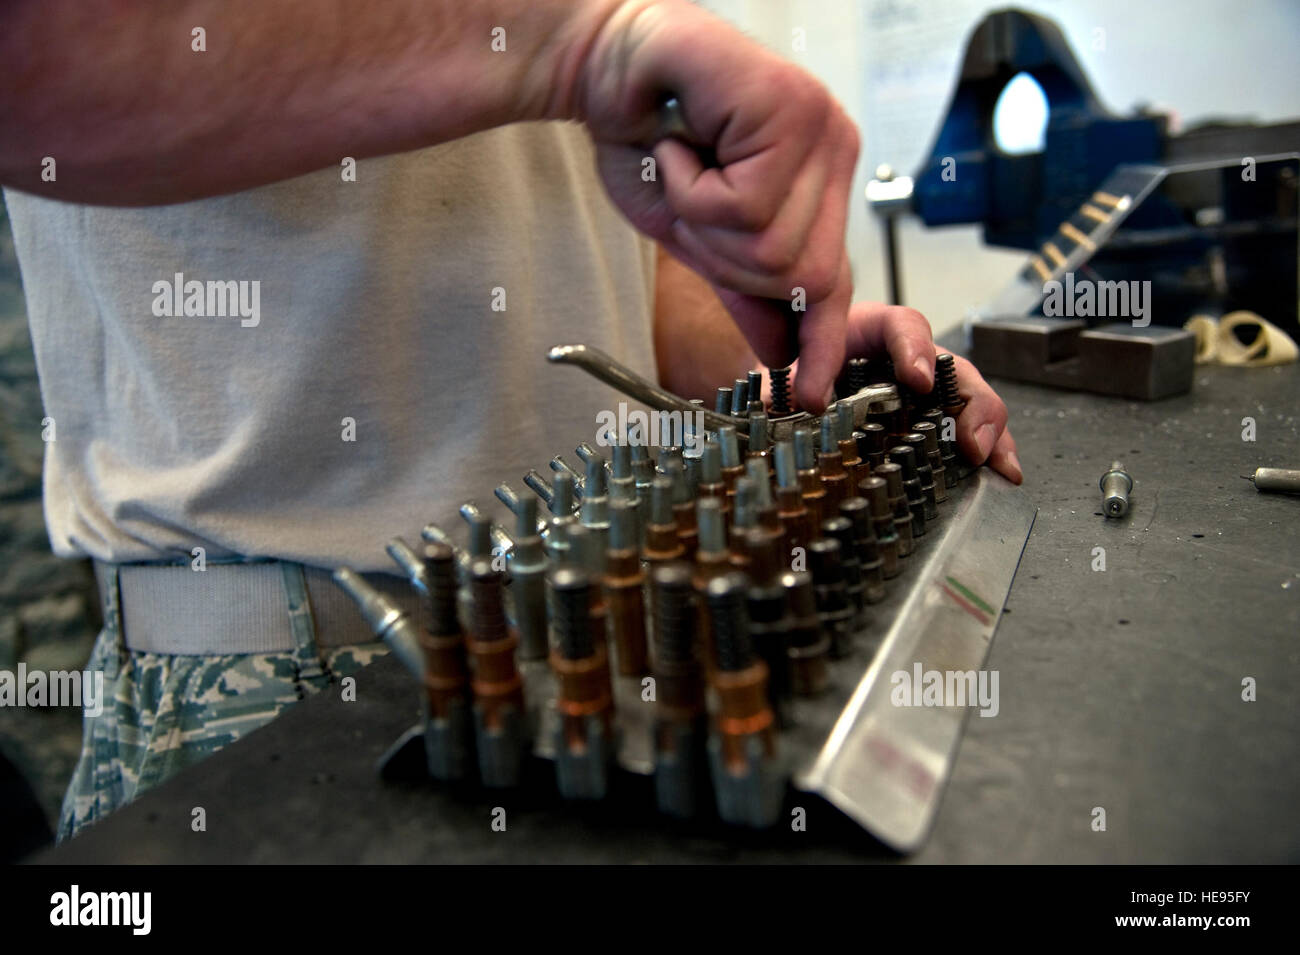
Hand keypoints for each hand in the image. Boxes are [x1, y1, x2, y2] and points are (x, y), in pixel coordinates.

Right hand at [576, 0, 858, 411]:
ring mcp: (818, 125)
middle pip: (798, 274)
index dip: (819, 340)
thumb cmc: (645, 136)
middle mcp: (832, 149)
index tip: (807, 393)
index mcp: (819, 180)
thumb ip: (744, 287)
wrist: (602, 67)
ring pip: (772, 246)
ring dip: (703, 220)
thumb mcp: (696, 233)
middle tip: (691, 200)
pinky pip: (744, 204)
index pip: (833, 279)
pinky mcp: (791, 105)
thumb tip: (781, 353)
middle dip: (725, 257)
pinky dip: (691, 186)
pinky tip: (681, 144)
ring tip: (684, 164)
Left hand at [766, 303, 1022, 483]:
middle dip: (970, 402)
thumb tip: (796, 413)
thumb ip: (787, 393)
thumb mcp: (780, 381)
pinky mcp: (930, 419)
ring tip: (1000, 463)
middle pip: (952, 367)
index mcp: (868, 332)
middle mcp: (906, 356)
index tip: (917, 381)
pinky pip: (967, 426)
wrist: (783, 398)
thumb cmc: (787, 382)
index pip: (902, 326)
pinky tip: (1002, 473)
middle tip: (973, 442)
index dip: (915, 349)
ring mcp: (924, 389)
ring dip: (991, 429)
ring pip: (970, 397)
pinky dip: (989, 448)